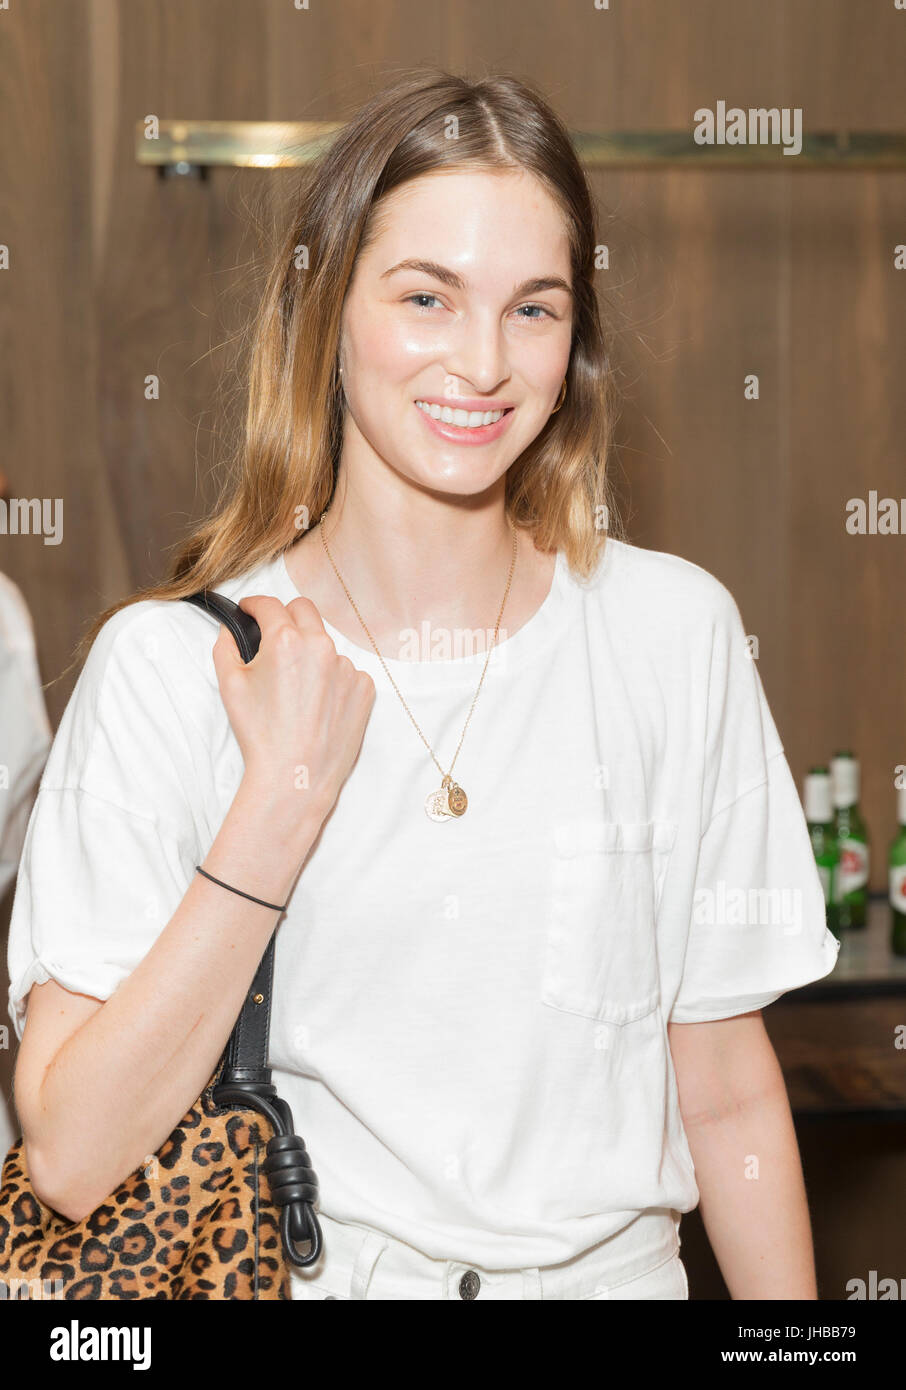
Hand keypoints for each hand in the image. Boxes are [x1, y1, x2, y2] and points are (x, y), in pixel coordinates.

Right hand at [211, 593, 374, 828]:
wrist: (296, 776)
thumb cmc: (260, 734)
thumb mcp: (230, 686)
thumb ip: (225, 648)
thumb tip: (228, 632)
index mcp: (286, 640)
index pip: (269, 604)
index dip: (254, 605)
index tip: (250, 610)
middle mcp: (321, 646)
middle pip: (304, 611)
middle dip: (285, 617)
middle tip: (273, 637)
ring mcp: (347, 667)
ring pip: (325, 645)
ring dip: (311, 654)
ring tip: (296, 690)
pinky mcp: (364, 688)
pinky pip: (346, 672)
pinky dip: (332, 680)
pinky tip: (317, 705)